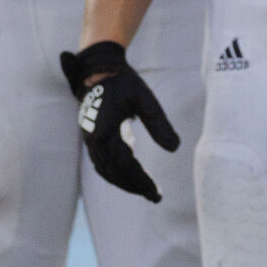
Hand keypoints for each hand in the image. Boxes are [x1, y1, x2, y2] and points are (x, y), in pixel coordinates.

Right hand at [60, 41, 177, 202]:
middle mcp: (95, 141)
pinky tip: (129, 177)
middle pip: (115, 173)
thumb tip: (175, 149)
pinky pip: (102, 164)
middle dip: (135, 187)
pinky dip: (115, 174)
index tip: (157, 194)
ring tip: (145, 190)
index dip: (142, 182)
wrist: (97, 70)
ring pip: (107, 171)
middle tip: (155, 196)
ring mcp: (91, 141)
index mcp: (106, 133)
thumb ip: (159, 124)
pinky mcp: (92, 139)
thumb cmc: (124, 83)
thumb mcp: (145, 100)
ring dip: (125, 183)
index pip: (126, 166)